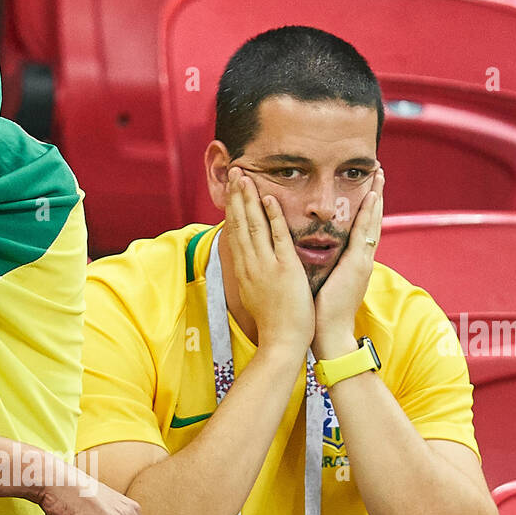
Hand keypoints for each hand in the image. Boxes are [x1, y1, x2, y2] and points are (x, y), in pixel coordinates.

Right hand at [225, 167, 313, 352]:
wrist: (281, 342)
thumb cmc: (274, 323)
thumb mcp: (257, 296)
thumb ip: (254, 277)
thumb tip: (249, 265)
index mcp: (245, 271)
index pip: (236, 234)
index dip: (232, 210)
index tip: (231, 190)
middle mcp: (250, 266)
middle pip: (240, 225)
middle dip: (236, 197)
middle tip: (234, 172)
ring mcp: (266, 266)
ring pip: (254, 227)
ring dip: (248, 200)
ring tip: (245, 177)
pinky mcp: (284, 269)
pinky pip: (277, 238)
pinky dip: (272, 218)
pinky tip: (268, 199)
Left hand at [313, 167, 383, 357]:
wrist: (330, 335)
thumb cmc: (322, 314)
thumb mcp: (325, 284)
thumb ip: (325, 268)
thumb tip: (315, 257)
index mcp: (353, 263)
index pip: (361, 229)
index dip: (366, 208)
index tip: (368, 187)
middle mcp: (361, 259)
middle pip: (371, 220)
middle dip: (376, 194)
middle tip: (379, 170)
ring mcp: (362, 261)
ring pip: (372, 222)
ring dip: (377, 197)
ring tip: (380, 174)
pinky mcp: (357, 266)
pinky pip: (363, 234)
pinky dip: (368, 214)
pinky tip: (370, 196)